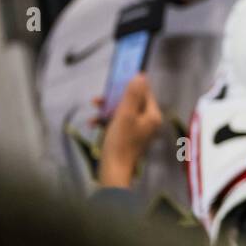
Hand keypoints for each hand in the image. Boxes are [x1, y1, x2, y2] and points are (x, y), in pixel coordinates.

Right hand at [97, 73, 162, 187]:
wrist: (113, 170)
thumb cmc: (120, 142)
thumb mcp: (125, 114)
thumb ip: (133, 94)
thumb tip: (141, 76)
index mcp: (152, 116)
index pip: (145, 93)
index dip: (130, 86)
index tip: (116, 81)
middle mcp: (149, 122)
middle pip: (132, 102)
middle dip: (113, 99)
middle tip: (98, 99)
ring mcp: (139, 130)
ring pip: (122, 112)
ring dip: (106, 110)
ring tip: (94, 109)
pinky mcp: (129, 137)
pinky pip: (118, 123)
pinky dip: (106, 121)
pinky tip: (93, 123)